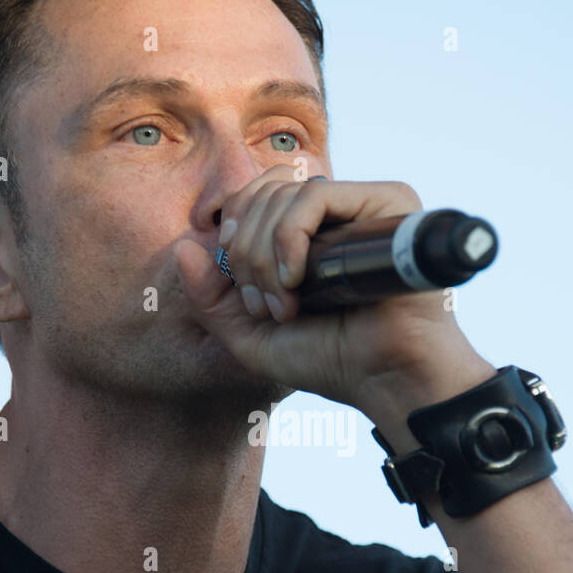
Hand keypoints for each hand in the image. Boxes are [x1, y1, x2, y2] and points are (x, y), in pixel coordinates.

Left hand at [172, 164, 492, 417]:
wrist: (387, 379)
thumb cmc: (331, 361)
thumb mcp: (249, 338)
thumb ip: (210, 298)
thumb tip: (183, 245)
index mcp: (312, 231)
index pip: (257, 194)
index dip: (233, 233)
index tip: (241, 291)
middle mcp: (340, 211)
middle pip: (263, 192)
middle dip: (245, 254)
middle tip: (264, 308)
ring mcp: (365, 203)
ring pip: (283, 194)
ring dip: (265, 256)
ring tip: (284, 306)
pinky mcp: (389, 203)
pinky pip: (314, 197)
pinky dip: (290, 238)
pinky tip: (296, 280)